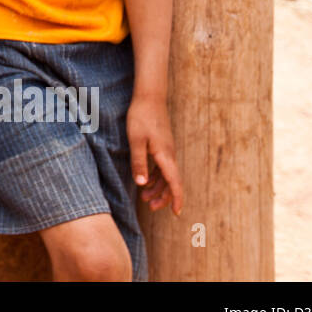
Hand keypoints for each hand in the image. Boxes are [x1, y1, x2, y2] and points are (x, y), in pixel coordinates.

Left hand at [126, 95, 183, 214]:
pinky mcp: (162, 145)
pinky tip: (146, 180)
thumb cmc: (140, 117)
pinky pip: (162, 166)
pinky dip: (155, 176)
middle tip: (151, 207)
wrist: (149, 98)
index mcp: (165, 156)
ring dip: (158, 187)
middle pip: (171, 182)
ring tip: (145, 197)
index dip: (176, 199)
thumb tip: (142, 184)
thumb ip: (139, 162)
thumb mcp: (136, 141)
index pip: (174, 182)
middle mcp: (169, 155)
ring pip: (166, 174)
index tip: (176, 213)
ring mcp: (167, 150)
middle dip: (163, 197)